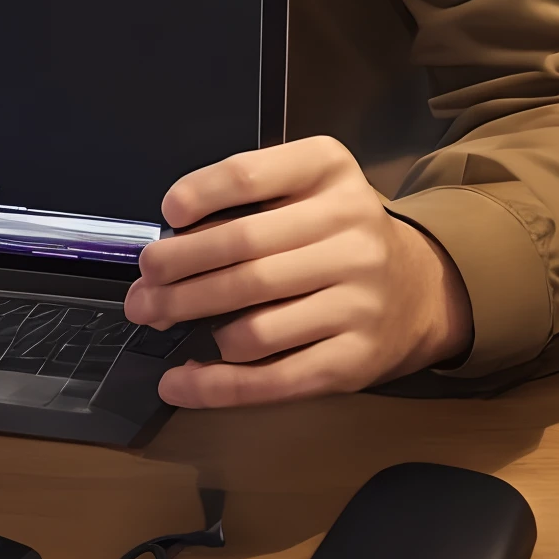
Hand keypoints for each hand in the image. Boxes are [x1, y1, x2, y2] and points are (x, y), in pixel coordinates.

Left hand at [124, 136, 472, 406]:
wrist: (419, 289)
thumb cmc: (335, 233)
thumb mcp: (306, 189)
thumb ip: (248, 203)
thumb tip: (169, 246)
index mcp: (330, 172)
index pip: (249, 175)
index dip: (199, 193)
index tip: (168, 213)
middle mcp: (352, 230)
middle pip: (244, 252)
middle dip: (176, 271)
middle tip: (140, 285)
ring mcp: (358, 299)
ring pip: (254, 323)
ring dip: (191, 322)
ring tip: (155, 318)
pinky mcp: (355, 361)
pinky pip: (273, 378)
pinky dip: (216, 386)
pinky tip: (179, 383)